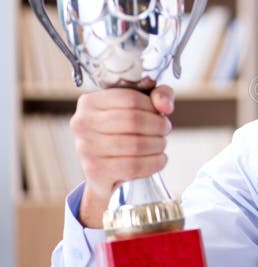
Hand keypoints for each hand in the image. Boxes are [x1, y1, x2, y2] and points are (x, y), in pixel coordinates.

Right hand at [71, 85, 173, 227]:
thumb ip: (160, 95)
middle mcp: (82, 124)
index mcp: (90, 102)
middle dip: (158, 126)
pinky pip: (133, 166)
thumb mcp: (143, 106)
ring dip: (158, 145)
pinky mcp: (95, 171)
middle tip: (164, 131)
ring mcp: (85, 148)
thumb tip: (165, 105)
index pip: (130, 99)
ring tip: (160, 145)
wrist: (106, 171)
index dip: (153, 107)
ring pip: (135, 145)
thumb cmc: (125, 132)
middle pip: (134, 121)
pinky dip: (153, 163)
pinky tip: (159, 159)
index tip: (160, 115)